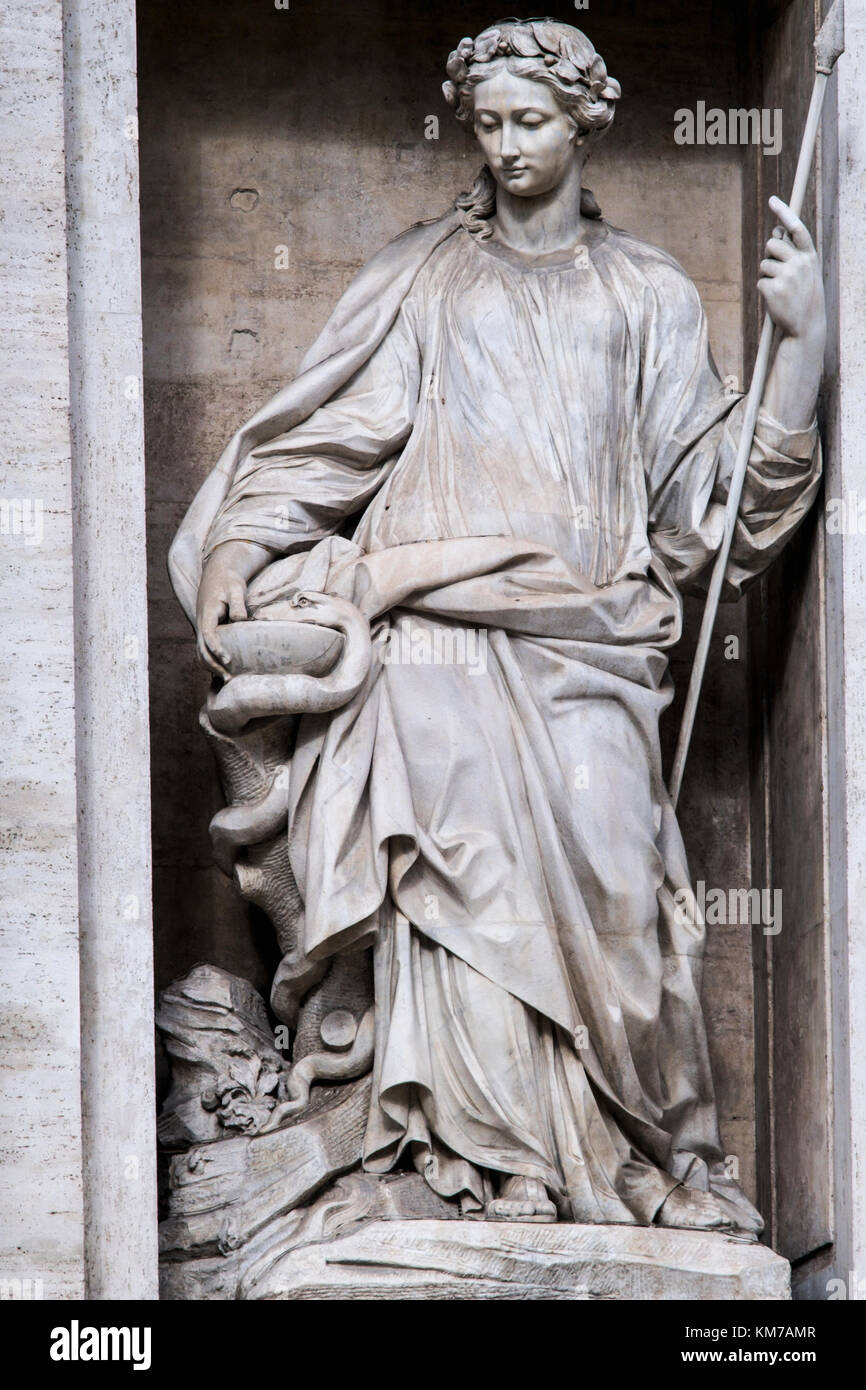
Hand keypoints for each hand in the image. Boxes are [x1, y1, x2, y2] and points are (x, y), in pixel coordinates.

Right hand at [196, 543, 251, 676]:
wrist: (218, 573)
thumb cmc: (229, 581)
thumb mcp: (236, 589)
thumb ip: (238, 604)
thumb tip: (239, 620)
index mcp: (208, 614)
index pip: (208, 635)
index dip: (216, 649)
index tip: (228, 660)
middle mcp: (202, 623)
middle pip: (201, 649)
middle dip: (213, 665)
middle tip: (229, 678)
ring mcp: (202, 627)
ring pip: (200, 652)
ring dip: (210, 666)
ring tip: (227, 679)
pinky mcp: (207, 630)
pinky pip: (205, 649)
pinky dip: (211, 661)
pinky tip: (224, 669)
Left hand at [758, 196, 824, 344]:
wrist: (806, 326)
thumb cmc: (804, 295)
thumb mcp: (806, 272)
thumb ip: (793, 252)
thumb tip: (775, 232)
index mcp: (809, 257)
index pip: (796, 228)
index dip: (784, 213)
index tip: (772, 200)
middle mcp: (800, 263)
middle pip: (772, 244)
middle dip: (770, 254)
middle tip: (779, 270)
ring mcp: (787, 276)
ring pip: (764, 264)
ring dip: (767, 275)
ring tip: (781, 289)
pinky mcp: (773, 290)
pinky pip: (760, 282)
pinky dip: (764, 290)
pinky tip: (776, 299)